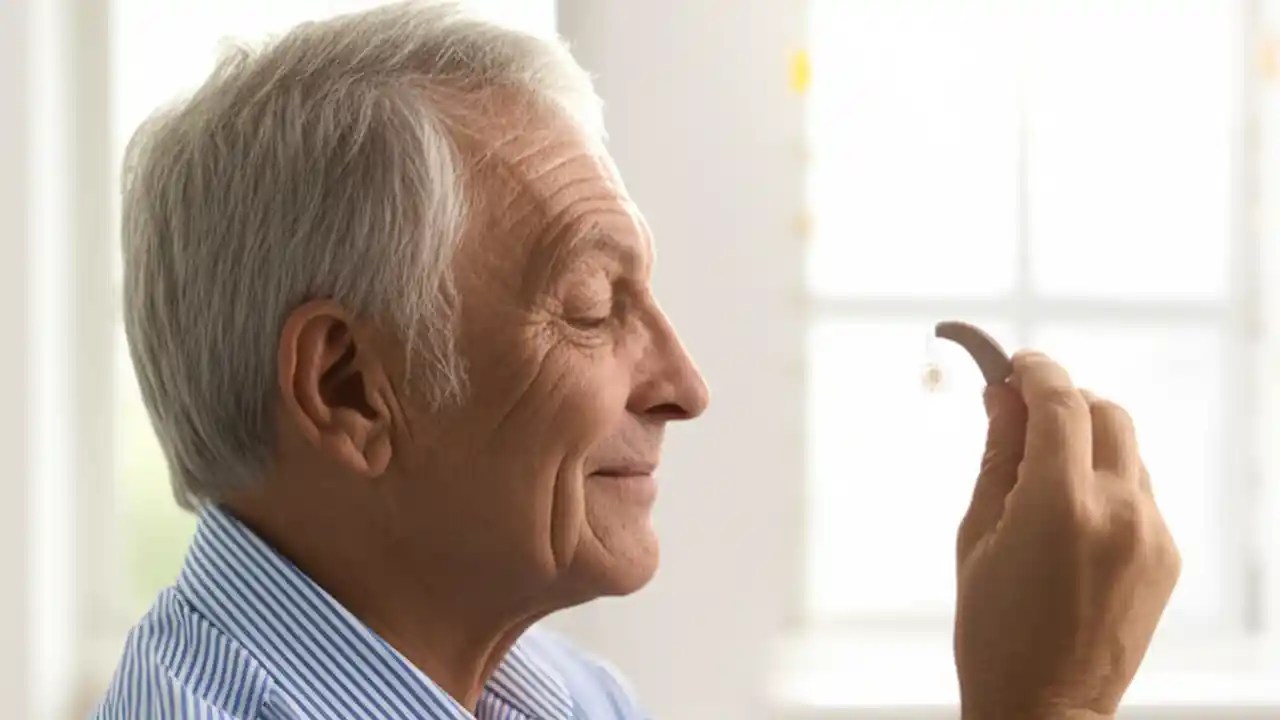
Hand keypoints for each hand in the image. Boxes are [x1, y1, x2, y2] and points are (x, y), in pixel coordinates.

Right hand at [954, 351, 1180, 719]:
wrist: (1045, 708)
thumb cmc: (993, 628)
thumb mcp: (975, 535)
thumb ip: (997, 456)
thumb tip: (1001, 396)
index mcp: (1060, 506)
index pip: (1061, 403)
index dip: (1036, 371)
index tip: (1015, 363)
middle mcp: (1119, 512)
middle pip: (1106, 412)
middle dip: (1065, 403)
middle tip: (1023, 419)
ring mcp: (1152, 535)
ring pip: (1127, 451)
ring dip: (1086, 445)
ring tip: (1043, 486)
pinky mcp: (1167, 556)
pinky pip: (1139, 493)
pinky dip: (1106, 486)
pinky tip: (1071, 525)